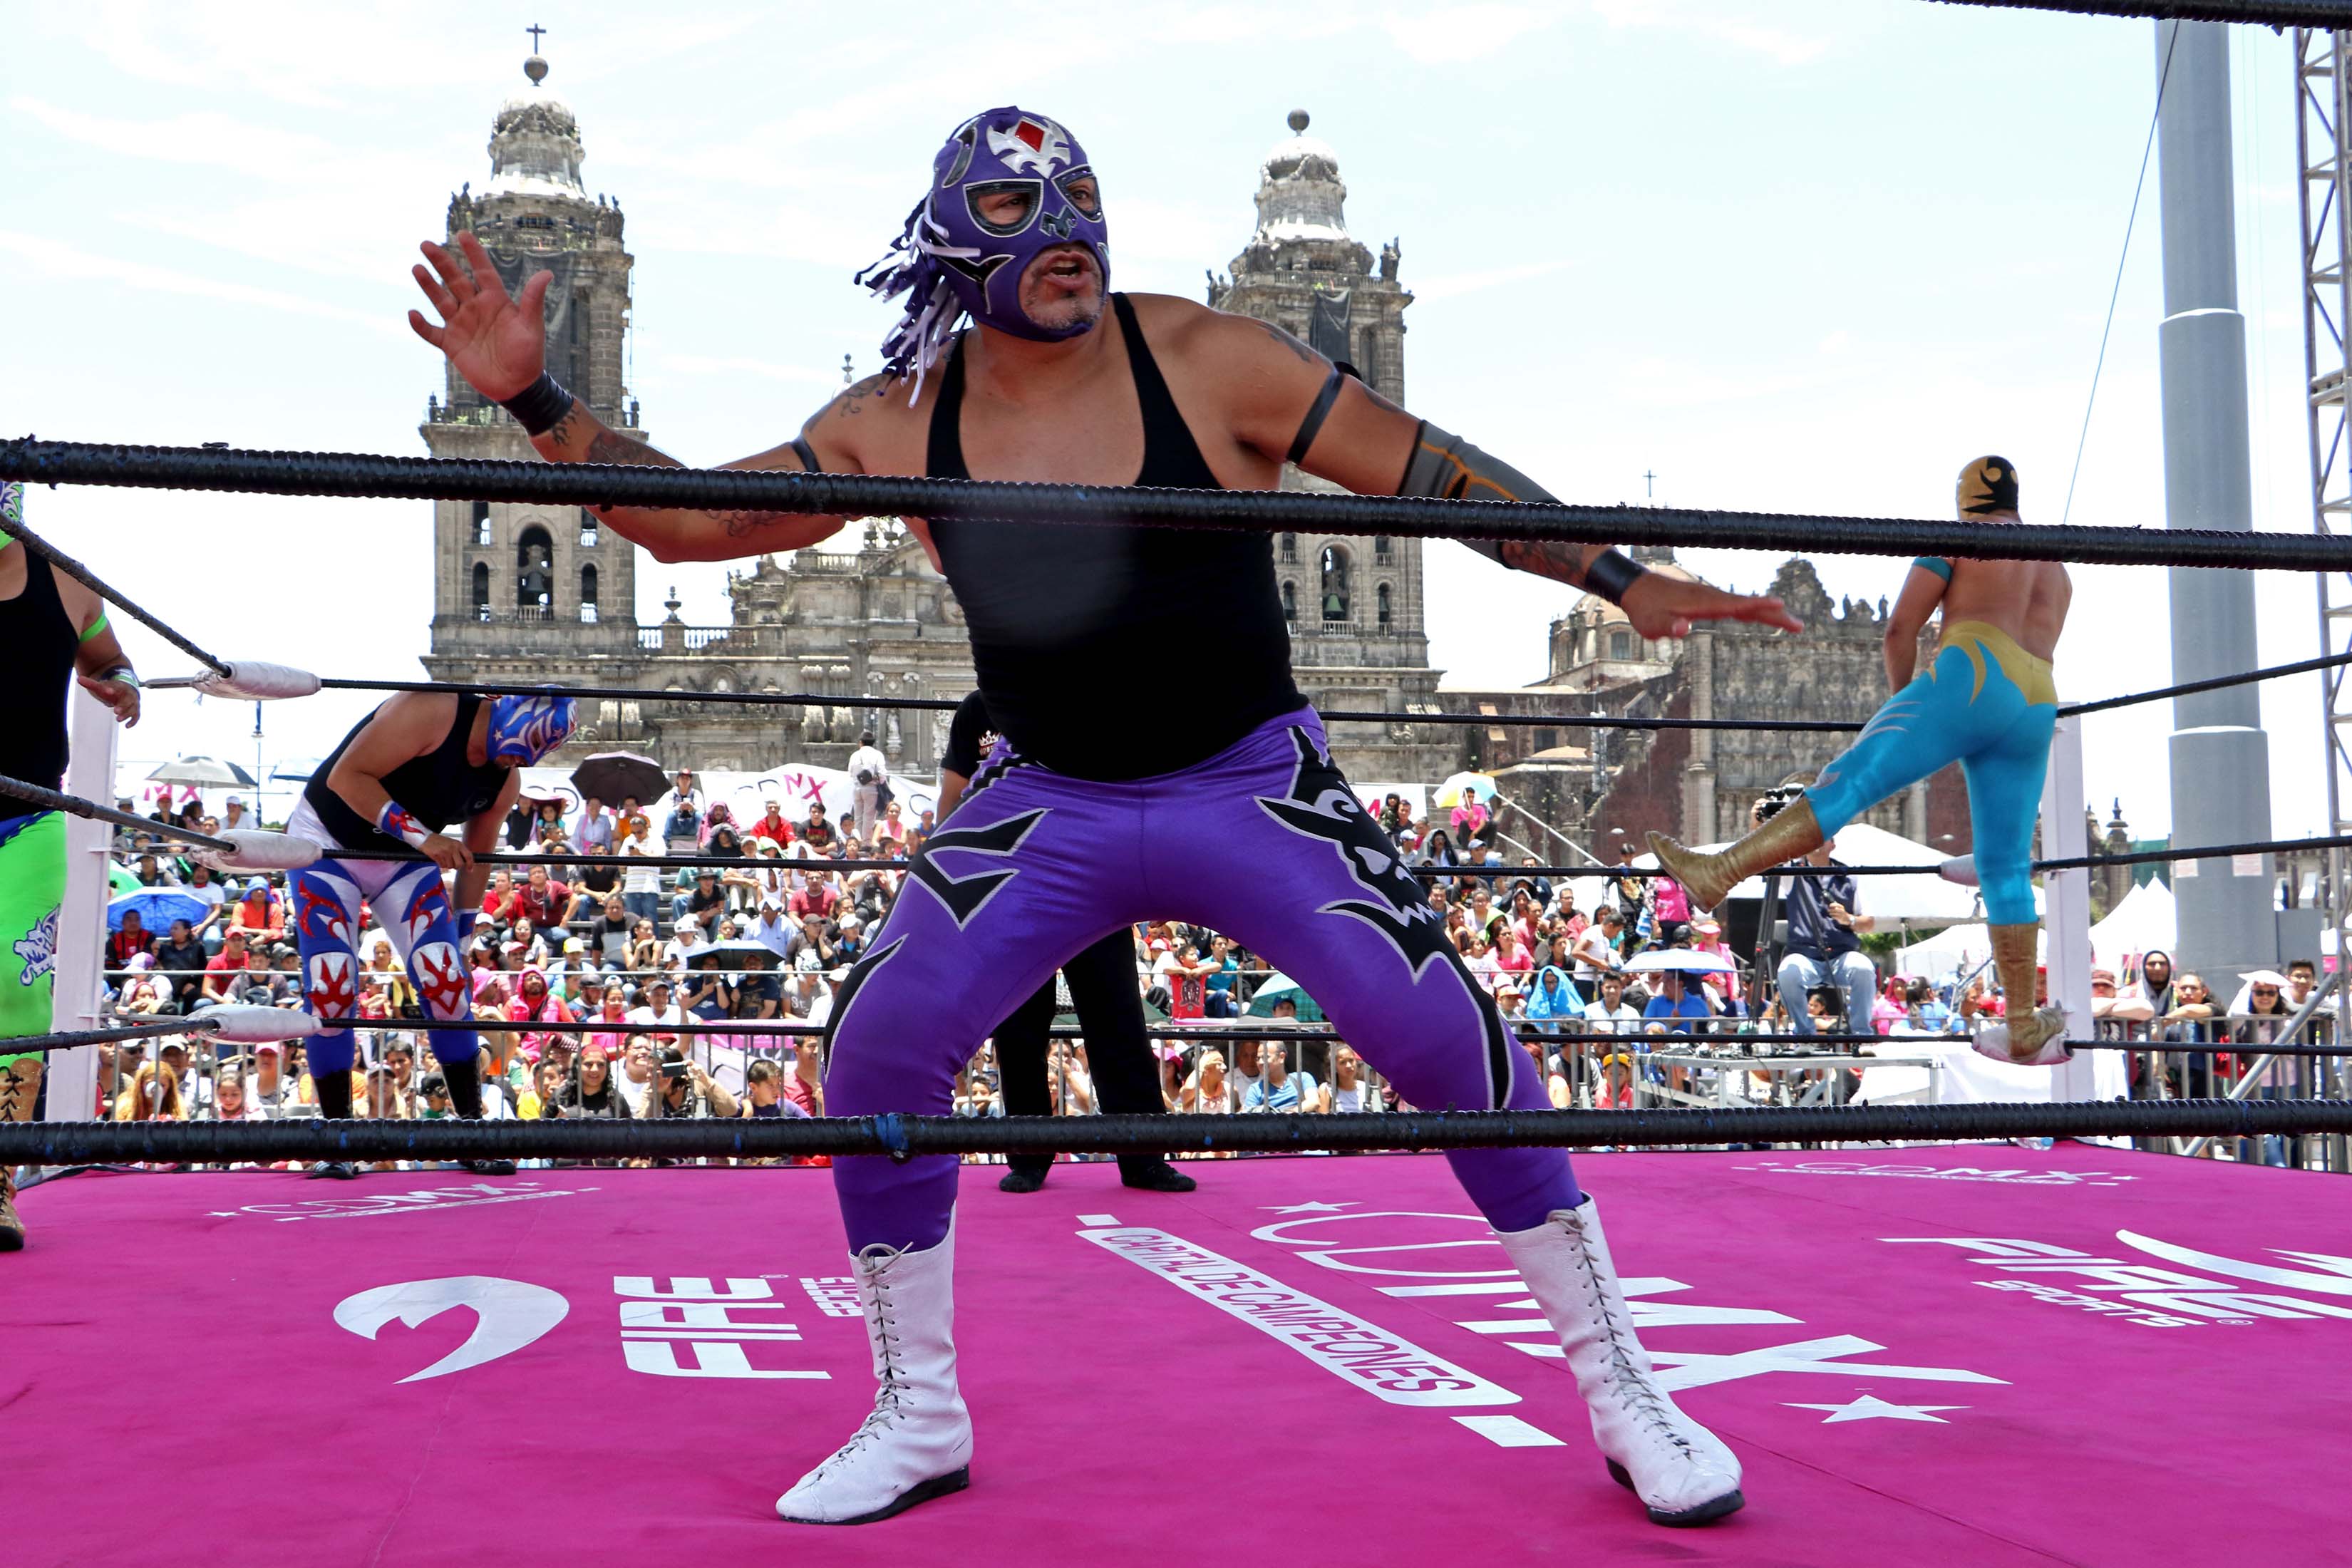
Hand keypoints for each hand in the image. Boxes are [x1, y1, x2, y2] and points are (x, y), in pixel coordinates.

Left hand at [77, 673, 138, 727]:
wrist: (127, 690)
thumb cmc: (112, 689)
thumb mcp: (102, 686)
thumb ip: (91, 683)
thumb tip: (78, 679)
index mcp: (121, 687)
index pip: (118, 687)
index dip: (113, 689)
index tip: (107, 691)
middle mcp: (129, 695)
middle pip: (128, 700)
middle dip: (122, 705)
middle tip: (115, 710)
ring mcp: (133, 703)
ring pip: (132, 709)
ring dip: (126, 714)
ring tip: (117, 719)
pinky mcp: (135, 710)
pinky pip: (136, 716)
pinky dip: (133, 721)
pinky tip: (126, 726)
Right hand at [407, 232, 551, 403]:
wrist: (517, 386)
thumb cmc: (528, 355)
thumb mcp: (531, 326)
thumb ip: (533, 300)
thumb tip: (547, 274)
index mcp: (495, 301)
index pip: (482, 271)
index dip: (473, 254)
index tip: (462, 235)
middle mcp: (475, 308)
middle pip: (455, 280)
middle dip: (441, 262)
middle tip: (426, 244)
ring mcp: (461, 325)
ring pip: (440, 300)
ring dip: (428, 285)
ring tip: (417, 268)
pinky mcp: (451, 344)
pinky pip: (432, 332)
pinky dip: (421, 325)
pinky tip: (413, 314)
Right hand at [419, 832, 473, 872]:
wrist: (426, 838)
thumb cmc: (439, 842)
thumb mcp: (452, 843)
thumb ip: (459, 851)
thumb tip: (466, 862)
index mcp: (458, 844)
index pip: (468, 856)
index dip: (470, 864)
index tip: (470, 870)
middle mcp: (453, 847)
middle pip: (459, 864)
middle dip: (456, 866)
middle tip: (451, 864)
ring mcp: (445, 851)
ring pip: (450, 866)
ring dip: (447, 865)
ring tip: (443, 858)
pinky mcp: (437, 855)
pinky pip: (442, 865)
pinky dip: (441, 864)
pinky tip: (438, 858)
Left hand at [1619, 572, 1803, 639]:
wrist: (1635, 588)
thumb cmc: (1644, 609)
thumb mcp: (1651, 624)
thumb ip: (1668, 627)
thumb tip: (1683, 630)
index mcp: (1702, 602)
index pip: (1735, 605)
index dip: (1757, 605)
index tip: (1780, 604)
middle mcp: (1711, 596)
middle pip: (1748, 605)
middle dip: (1774, 615)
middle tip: (1799, 626)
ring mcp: (1711, 596)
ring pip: (1745, 604)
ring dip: (1769, 612)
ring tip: (1793, 623)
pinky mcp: (1708, 599)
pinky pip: (1737, 605)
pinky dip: (1754, 610)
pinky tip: (1763, 615)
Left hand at [1827, 901, 1851, 925]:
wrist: (1848, 919)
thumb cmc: (1842, 913)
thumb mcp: (1840, 909)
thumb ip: (1836, 907)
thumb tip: (1829, 905)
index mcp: (1842, 907)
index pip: (1837, 905)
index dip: (1833, 905)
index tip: (1829, 905)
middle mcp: (1842, 911)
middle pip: (1836, 909)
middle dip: (1832, 910)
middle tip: (1828, 910)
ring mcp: (1842, 915)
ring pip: (1836, 913)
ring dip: (1832, 913)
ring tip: (1830, 913)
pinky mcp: (1841, 919)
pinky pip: (1836, 917)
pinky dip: (1833, 916)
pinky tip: (1832, 916)